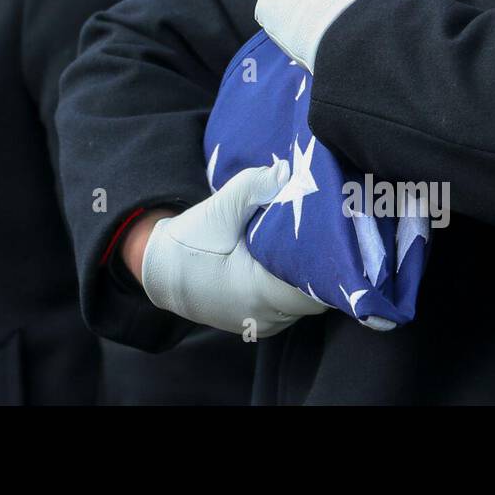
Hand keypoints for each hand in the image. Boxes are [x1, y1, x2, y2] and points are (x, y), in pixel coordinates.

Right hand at [140, 164, 329, 336]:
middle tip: (327, 230)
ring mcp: (265, 324)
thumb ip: (255, 186)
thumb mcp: (220, 210)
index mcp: (260, 292)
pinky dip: (294, 285)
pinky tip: (292, 260)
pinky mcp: (260, 323)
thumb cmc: (190, 243)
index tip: (333, 232)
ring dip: (308, 275)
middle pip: (316, 293)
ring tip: (311, 243)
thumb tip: (287, 170)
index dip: (329, 259)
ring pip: (305, 302)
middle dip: (322, 263)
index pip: (318, 285)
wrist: (161, 272)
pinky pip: (290, 306)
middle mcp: (268, 317)